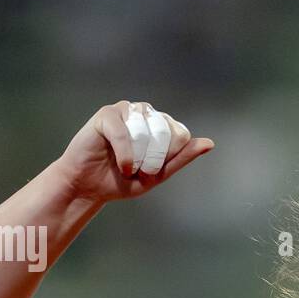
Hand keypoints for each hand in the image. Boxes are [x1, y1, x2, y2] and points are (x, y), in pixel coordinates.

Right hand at [57, 100, 213, 203]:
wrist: (89, 187)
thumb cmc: (122, 180)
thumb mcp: (159, 175)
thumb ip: (182, 158)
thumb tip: (209, 143)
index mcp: (162, 125)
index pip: (181, 135)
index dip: (169, 158)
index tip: (152, 171)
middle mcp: (147, 113)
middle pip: (167, 133)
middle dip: (154, 160)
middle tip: (138, 170)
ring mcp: (127, 110)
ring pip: (147, 133)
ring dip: (139, 158)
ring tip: (126, 166)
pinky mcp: (107, 114)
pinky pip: (125, 133)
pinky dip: (126, 155)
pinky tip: (122, 165)